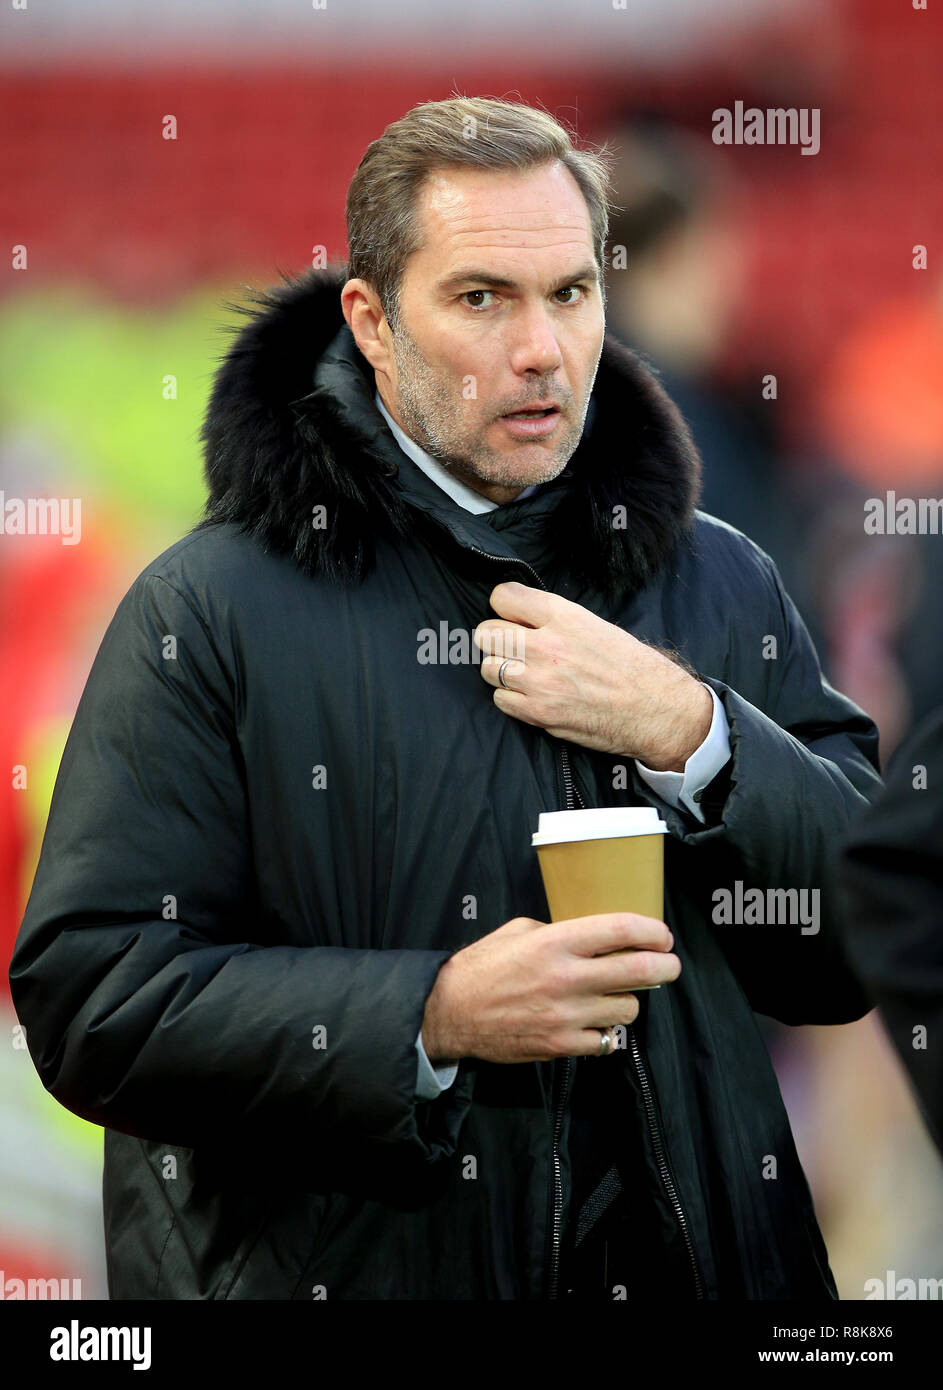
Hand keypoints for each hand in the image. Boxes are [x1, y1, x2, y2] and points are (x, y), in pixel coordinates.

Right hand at [420, 913, 680, 1064]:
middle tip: (669, 964)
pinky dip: (607, 1031)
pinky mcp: (560, 1045)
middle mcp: (566, 978)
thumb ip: (560, 932)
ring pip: (627, 1008)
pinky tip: (597, 1021)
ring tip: (617, 994)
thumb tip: (594, 937)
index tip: (662, 935)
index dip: (652, 931)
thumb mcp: (520, 932)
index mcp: (555, 943)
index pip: (621, 931)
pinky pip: (605, 1040)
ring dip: (629, 999)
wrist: (451, 1012)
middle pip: (638, 971)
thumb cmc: (483, 967)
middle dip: (665, 966)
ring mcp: (565, 1015)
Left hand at [473, 583, 712, 771]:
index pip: (503, 597)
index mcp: (562, 616)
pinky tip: (531, 696)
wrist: (655, 709)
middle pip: (486, 633)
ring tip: (525, 675)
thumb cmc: (631, 666)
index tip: (513, 617)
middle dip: (497, 640)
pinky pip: (500, 699)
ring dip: (502, 671)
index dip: (505, 607)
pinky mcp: (537, 712)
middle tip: (515, 649)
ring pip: (487, 667)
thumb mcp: (595, 625)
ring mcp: (538, 681)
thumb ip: (554, 620)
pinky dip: (511, 698)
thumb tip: (522, 618)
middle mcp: (545, 645)